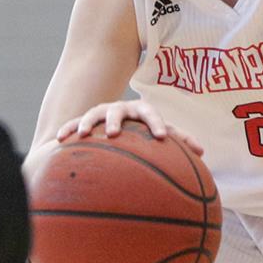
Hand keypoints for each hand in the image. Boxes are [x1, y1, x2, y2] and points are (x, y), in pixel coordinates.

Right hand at [54, 99, 204, 154]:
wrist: (121, 121)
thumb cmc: (146, 130)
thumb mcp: (160, 132)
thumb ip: (179, 140)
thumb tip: (203, 152)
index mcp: (143, 111)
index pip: (153, 115)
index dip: (157, 124)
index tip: (162, 138)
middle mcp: (123, 109)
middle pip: (120, 110)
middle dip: (117, 120)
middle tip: (114, 133)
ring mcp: (103, 112)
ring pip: (95, 114)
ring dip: (89, 122)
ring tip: (84, 134)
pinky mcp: (87, 119)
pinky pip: (75, 123)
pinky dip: (69, 129)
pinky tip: (59, 138)